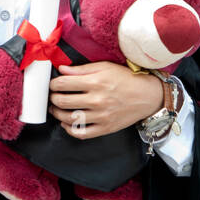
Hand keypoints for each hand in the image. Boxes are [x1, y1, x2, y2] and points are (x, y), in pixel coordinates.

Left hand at [48, 62, 163, 139]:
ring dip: (57, 113)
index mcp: (95, 81)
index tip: (53, 84)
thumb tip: (62, 70)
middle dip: (53, 98)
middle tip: (53, 96)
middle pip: (63, 101)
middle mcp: (97, 99)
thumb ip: (82, 69)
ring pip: (69, 118)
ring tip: (56, 109)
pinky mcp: (105, 128)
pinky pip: (81, 133)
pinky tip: (67, 123)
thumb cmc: (126, 79)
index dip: (53, 84)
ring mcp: (101, 116)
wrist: (147, 96)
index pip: (63, 84)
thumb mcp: (105, 67)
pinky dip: (69, 129)